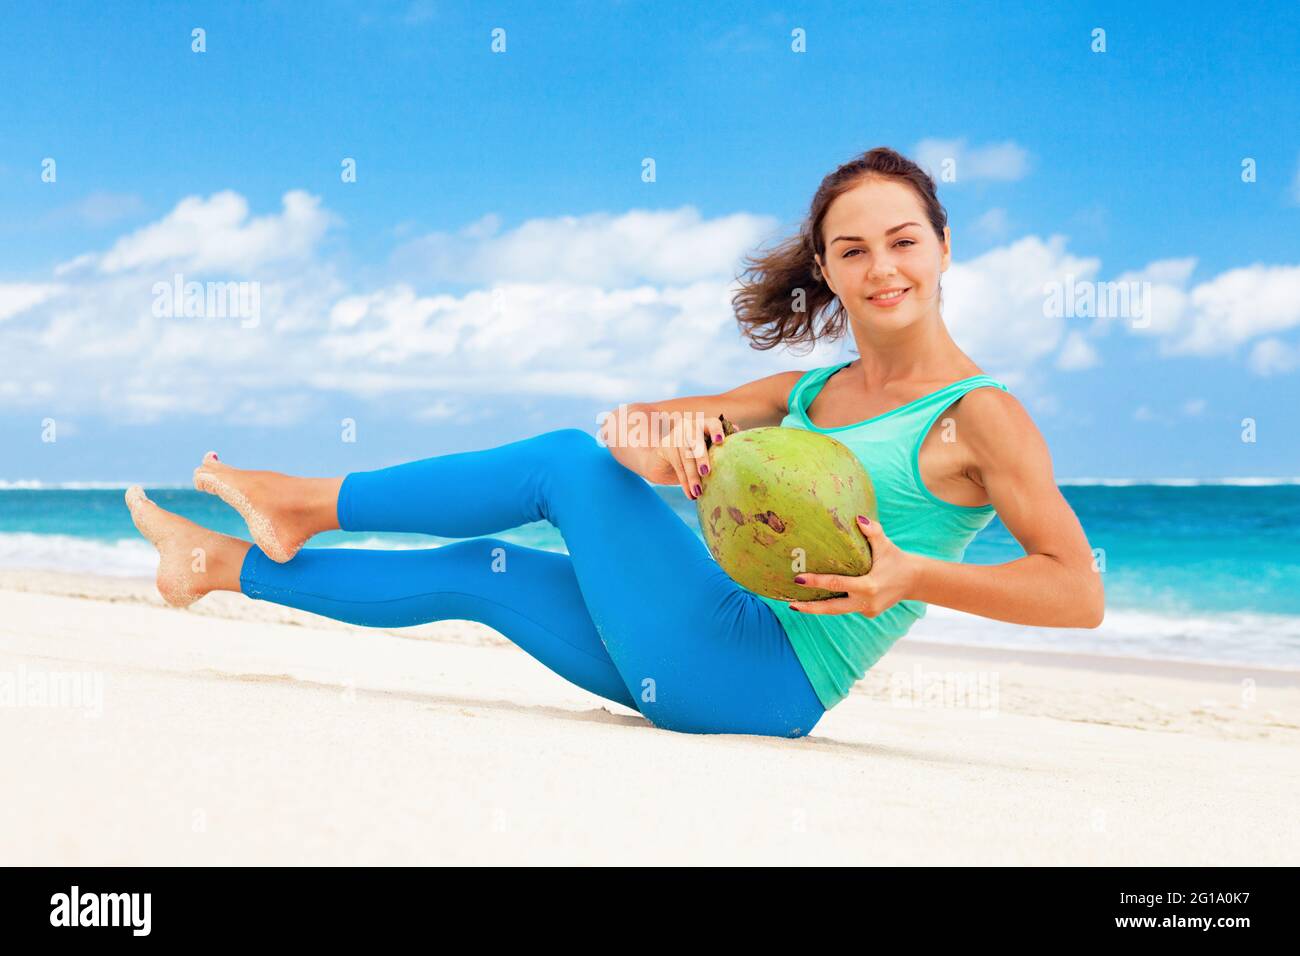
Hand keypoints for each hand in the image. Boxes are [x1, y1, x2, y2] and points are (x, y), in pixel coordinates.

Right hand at [655, 411, 730, 500]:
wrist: (667, 456)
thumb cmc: (697, 453)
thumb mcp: (710, 448)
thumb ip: (723, 448)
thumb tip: (740, 447)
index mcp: (705, 424)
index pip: (712, 423)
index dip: (716, 431)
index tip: (719, 441)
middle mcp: (690, 426)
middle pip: (695, 441)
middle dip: (701, 457)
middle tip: (706, 472)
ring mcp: (676, 435)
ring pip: (685, 457)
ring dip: (692, 476)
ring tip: (698, 493)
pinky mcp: (665, 446)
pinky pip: (677, 466)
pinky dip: (684, 482)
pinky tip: (690, 495)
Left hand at [787, 515, 916, 616]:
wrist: (914, 581)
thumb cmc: (897, 559)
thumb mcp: (886, 544)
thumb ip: (873, 531)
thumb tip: (858, 517)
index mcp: (868, 586)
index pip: (837, 584)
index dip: (817, 582)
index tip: (799, 578)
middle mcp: (866, 602)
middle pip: (832, 608)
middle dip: (810, 608)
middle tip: (790, 604)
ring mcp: (866, 610)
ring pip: (838, 610)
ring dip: (817, 607)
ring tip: (796, 603)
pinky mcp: (867, 613)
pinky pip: (846, 607)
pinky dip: (833, 602)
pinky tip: (817, 598)